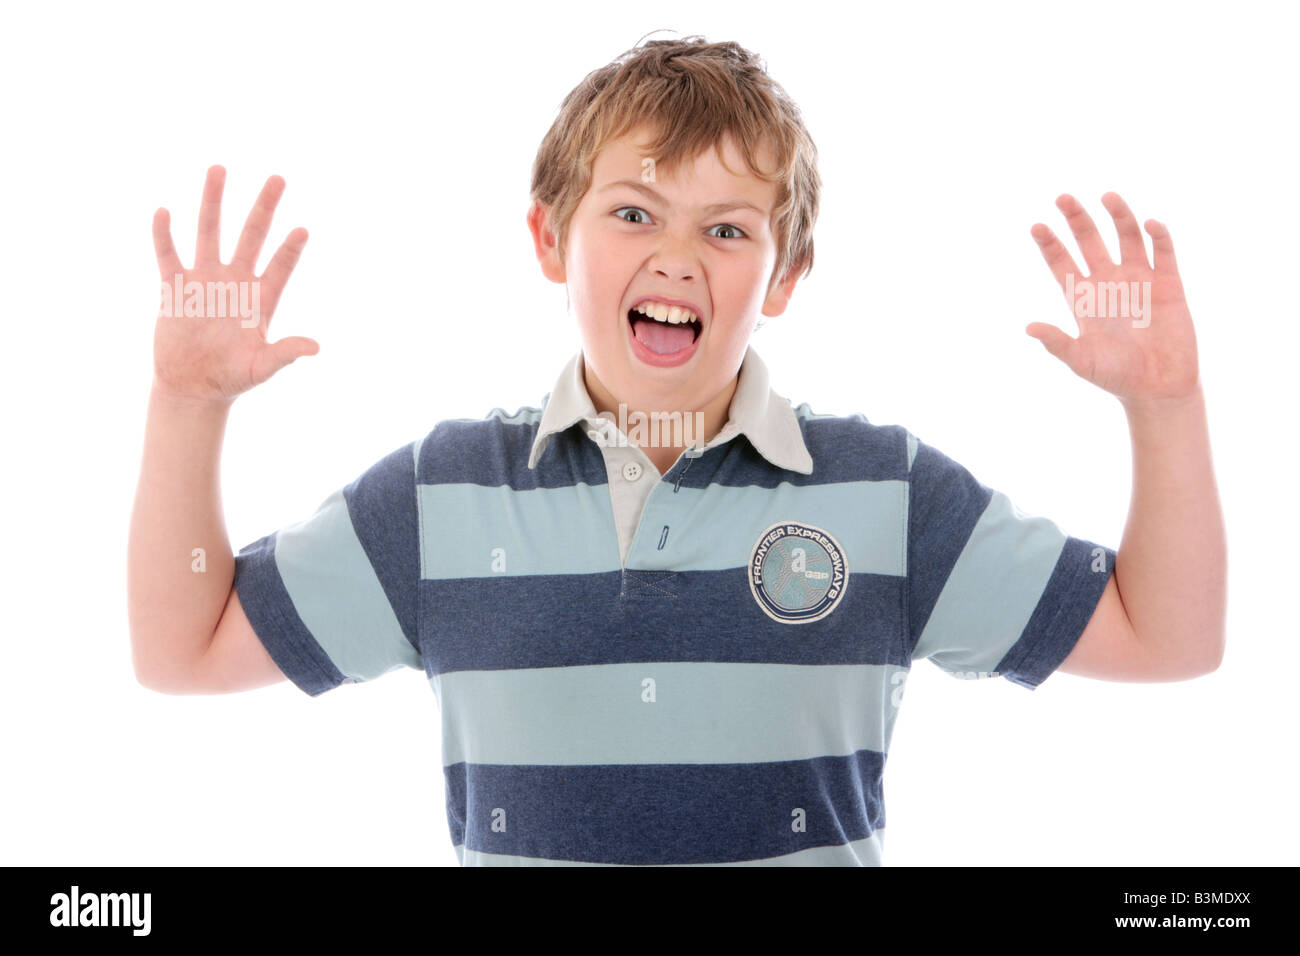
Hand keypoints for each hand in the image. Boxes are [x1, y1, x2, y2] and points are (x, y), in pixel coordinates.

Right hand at [152, 165, 317, 403]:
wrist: (192, 386)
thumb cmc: (232, 378)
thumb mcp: (260, 367)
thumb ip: (284, 354)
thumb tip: (316, 347)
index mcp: (261, 298)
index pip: (281, 267)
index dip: (291, 249)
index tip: (303, 230)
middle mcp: (236, 281)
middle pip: (252, 236)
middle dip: (264, 208)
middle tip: (279, 178)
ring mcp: (205, 280)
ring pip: (210, 232)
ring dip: (214, 202)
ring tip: (219, 169)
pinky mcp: (175, 288)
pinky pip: (168, 255)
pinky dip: (164, 235)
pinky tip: (164, 212)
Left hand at [1027, 193, 1198, 407]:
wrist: (1158, 388)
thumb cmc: (1115, 377)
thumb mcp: (1082, 361)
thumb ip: (1058, 343)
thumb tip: (1029, 327)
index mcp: (1083, 298)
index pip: (1062, 263)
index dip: (1050, 244)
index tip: (1036, 226)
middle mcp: (1109, 282)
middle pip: (1089, 241)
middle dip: (1077, 219)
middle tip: (1062, 197)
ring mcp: (1139, 279)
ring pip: (1127, 237)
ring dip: (1118, 216)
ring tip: (1107, 196)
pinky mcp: (1169, 284)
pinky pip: (1163, 252)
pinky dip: (1158, 236)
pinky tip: (1151, 224)